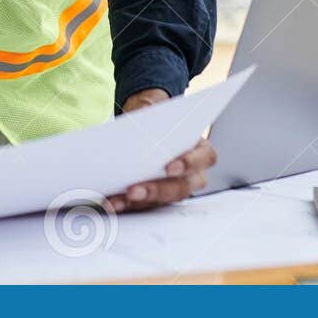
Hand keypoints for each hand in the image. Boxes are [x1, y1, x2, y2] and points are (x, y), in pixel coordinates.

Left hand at [108, 88, 217, 212]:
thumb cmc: (157, 121)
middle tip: (133, 191)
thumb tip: (138, 120)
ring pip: (162, 201)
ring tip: (116, 201)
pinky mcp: (158, 199)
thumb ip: (154, 115)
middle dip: (155, 190)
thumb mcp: (157, 111)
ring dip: (137, 203)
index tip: (169, 167)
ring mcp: (175, 189)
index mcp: (200, 150)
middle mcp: (192, 175)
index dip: (190, 163)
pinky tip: (111, 202)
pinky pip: (145, 206)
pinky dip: (126, 205)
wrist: (146, 127)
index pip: (205, 158)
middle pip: (180, 188)